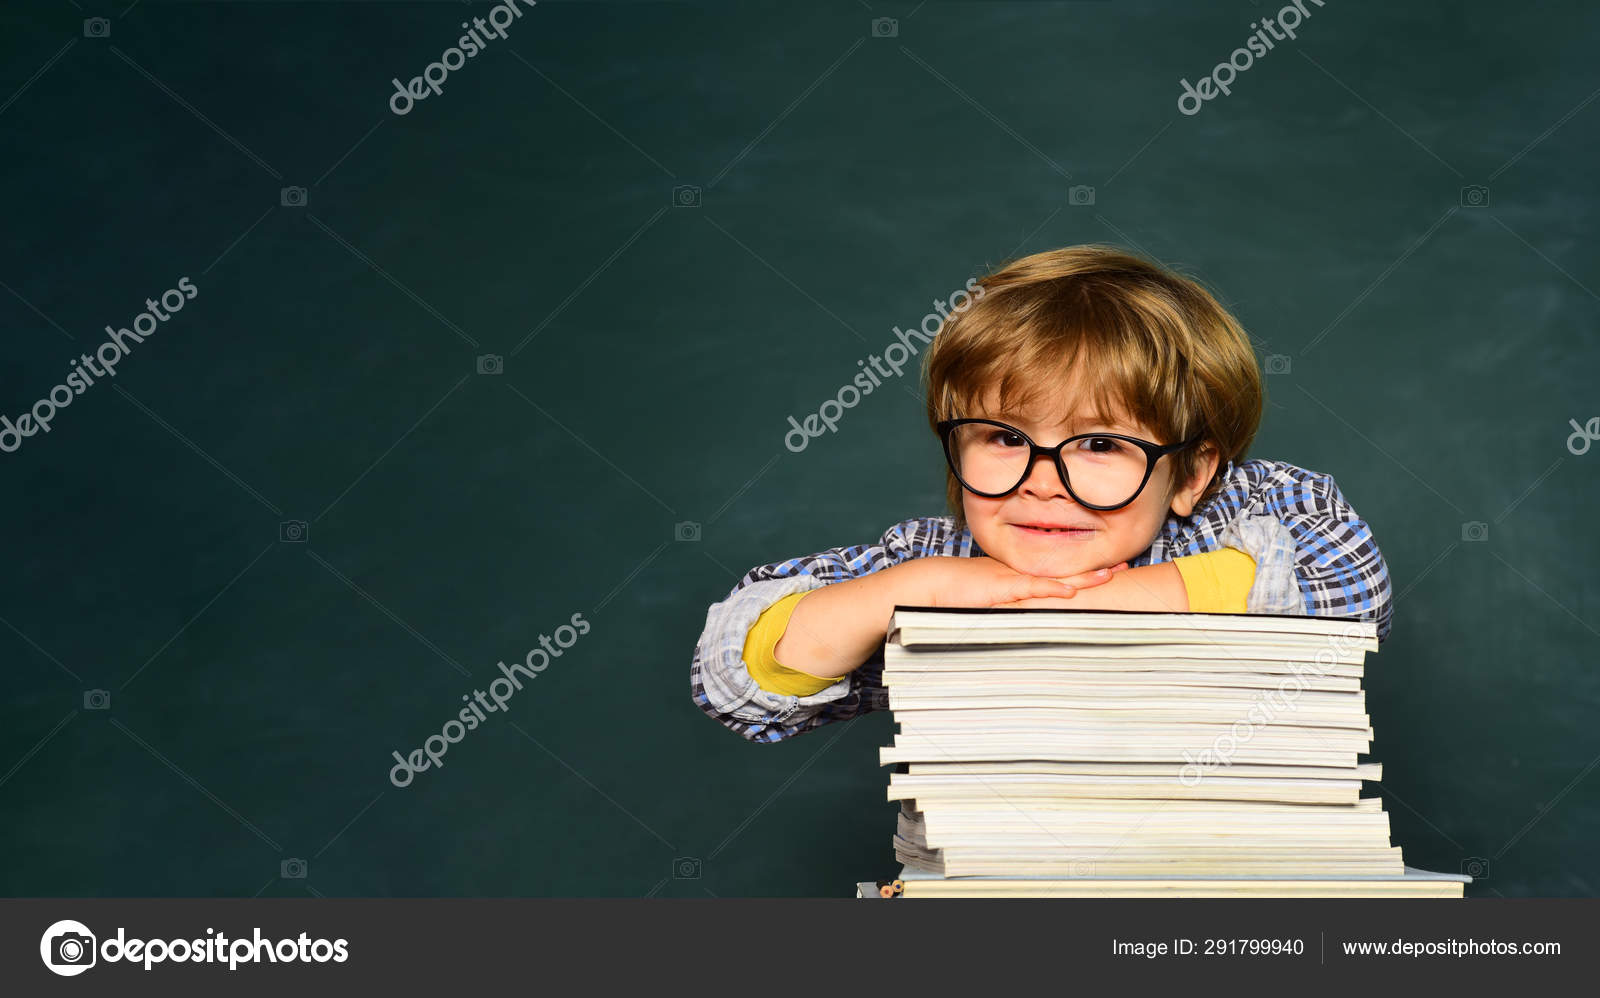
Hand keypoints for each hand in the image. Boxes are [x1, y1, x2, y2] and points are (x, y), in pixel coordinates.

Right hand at [900, 556, 1128, 608]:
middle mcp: (1021, 573)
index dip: (1084, 572)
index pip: (1059, 573)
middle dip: (1095, 569)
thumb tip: (1029, 626)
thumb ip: (1009, 611)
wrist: (932, 583)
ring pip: (1056, 575)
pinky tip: (1072, 589)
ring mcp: (1013, 578)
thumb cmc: (956, 596)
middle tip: (1124, 566)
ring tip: (1111, 573)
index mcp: (1020, 577)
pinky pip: (1033, 587)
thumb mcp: (989, 603)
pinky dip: (1053, 588)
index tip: (1108, 571)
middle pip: (1065, 570)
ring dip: (1084, 576)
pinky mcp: (1002, 586)